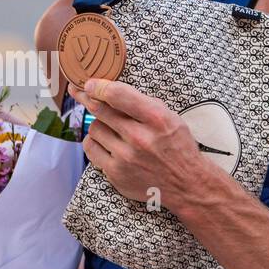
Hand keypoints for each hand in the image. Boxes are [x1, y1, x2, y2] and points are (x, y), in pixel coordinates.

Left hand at [70, 78, 207, 210]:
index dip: (98, 86)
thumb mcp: (171, 117)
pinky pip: (91, 149)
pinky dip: (94, 142)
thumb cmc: (177, 146)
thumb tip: (109, 90)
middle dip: (88, 98)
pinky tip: (103, 141)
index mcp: (157, 119)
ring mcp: (126, 159)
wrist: (186, 184)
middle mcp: (140, 139)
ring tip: (109, 126)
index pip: (118, 95)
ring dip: (99, 124)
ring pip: (94, 129)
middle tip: (82, 93)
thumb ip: (143, 104)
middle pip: (100, 111)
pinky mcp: (116, 174)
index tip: (89, 84)